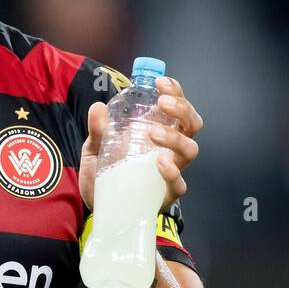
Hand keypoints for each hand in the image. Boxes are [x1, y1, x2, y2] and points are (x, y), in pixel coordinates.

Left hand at [78, 76, 203, 211]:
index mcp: (158, 131)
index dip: (175, 92)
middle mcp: (170, 149)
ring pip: (190, 150)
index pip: (176, 108)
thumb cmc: (105, 172)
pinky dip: (172, 172)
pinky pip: (179, 184)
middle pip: (192, 124)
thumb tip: (97, 108)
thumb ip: (97, 130)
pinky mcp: (165, 194)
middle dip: (182, 109)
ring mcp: (171, 172)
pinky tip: (160, 163)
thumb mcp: (96, 147)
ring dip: (176, 137)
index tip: (161, 82)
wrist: (99, 205)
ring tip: (154, 133)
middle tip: (163, 102)